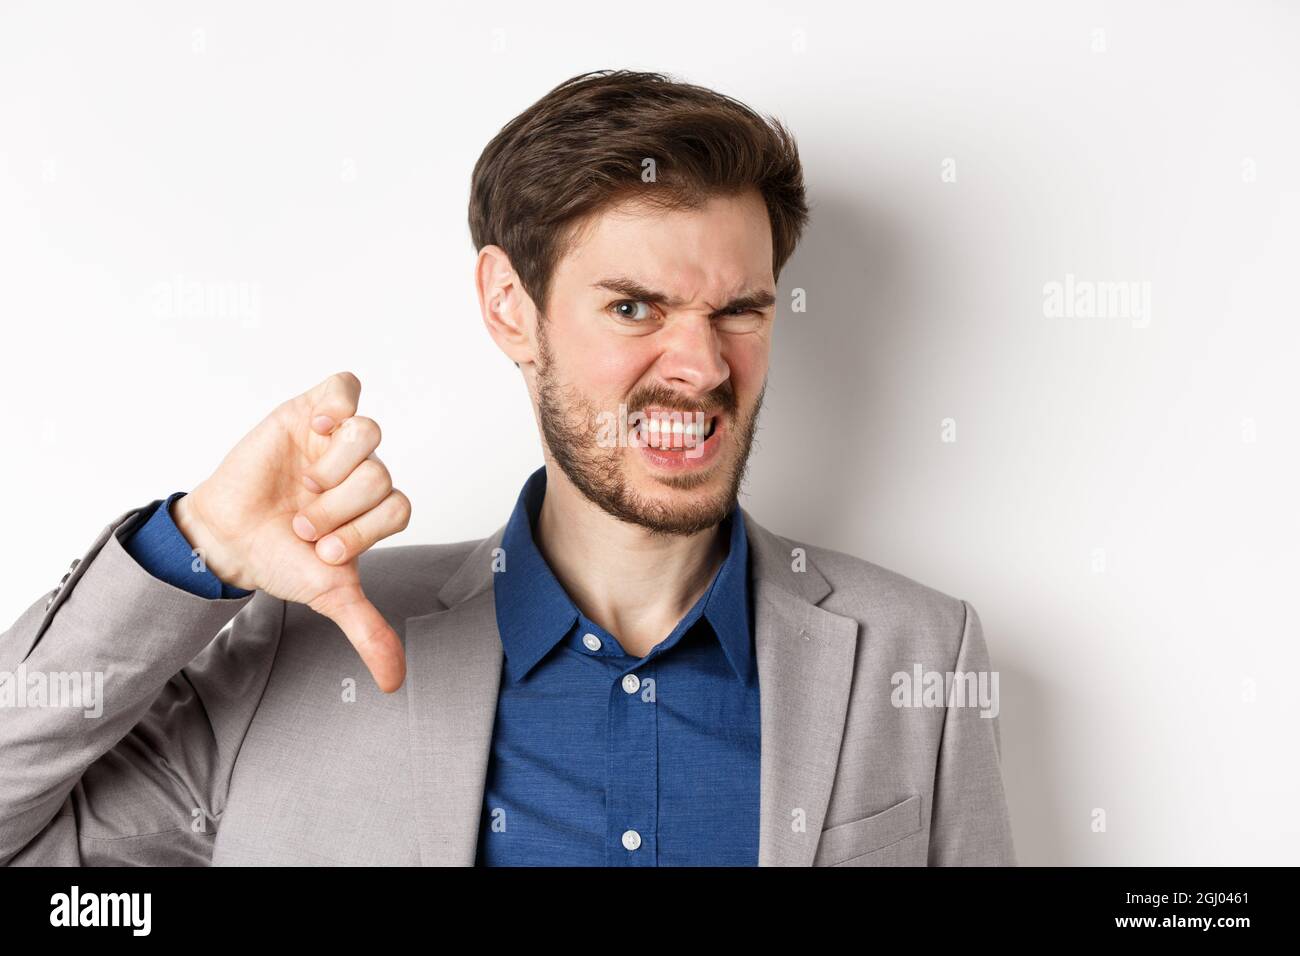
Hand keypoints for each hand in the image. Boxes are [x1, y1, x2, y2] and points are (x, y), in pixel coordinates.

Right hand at [172, 372, 410, 691]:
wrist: (226, 535)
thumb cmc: (281, 559)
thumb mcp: (328, 595)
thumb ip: (367, 630)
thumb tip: (393, 683)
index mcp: (377, 509)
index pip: (398, 507)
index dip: (362, 531)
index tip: (323, 548)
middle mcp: (364, 472)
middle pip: (380, 475)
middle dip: (335, 509)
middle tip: (302, 521)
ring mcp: (338, 440)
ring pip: (367, 435)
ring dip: (329, 469)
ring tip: (300, 487)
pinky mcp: (311, 412)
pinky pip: (347, 386)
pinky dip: (338, 403)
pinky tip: (315, 428)